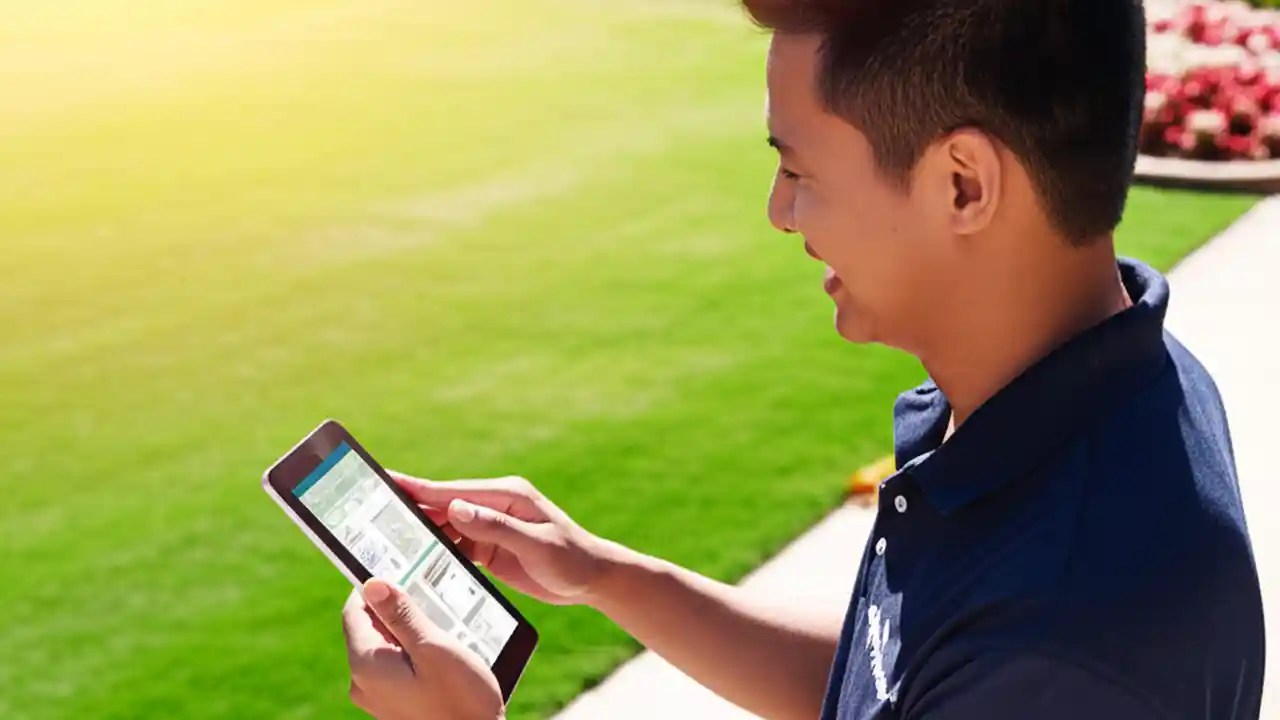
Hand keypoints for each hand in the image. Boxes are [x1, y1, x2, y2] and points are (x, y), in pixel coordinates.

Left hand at [343, 579, 503, 719]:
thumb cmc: (461, 701)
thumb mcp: (433, 648)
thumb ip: (401, 615)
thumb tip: (372, 584)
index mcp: (366, 664)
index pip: (354, 612)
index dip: (376, 589)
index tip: (403, 574)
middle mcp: (363, 683)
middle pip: (371, 630)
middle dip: (398, 612)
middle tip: (432, 603)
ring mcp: (377, 698)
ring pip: (386, 649)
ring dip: (410, 634)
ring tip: (443, 630)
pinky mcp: (394, 707)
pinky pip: (397, 669)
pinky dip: (415, 655)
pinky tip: (442, 656)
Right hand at [389, 473, 617, 605]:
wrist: (593, 580)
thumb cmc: (571, 559)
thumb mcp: (537, 545)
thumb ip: (496, 527)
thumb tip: (457, 508)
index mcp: (505, 495)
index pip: (452, 491)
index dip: (417, 488)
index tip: (386, 481)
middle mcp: (493, 506)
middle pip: (443, 507)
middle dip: (410, 511)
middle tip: (371, 516)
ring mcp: (490, 527)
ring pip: (446, 528)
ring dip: (421, 535)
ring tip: (385, 541)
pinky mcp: (489, 548)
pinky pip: (456, 547)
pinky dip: (437, 553)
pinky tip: (417, 561)